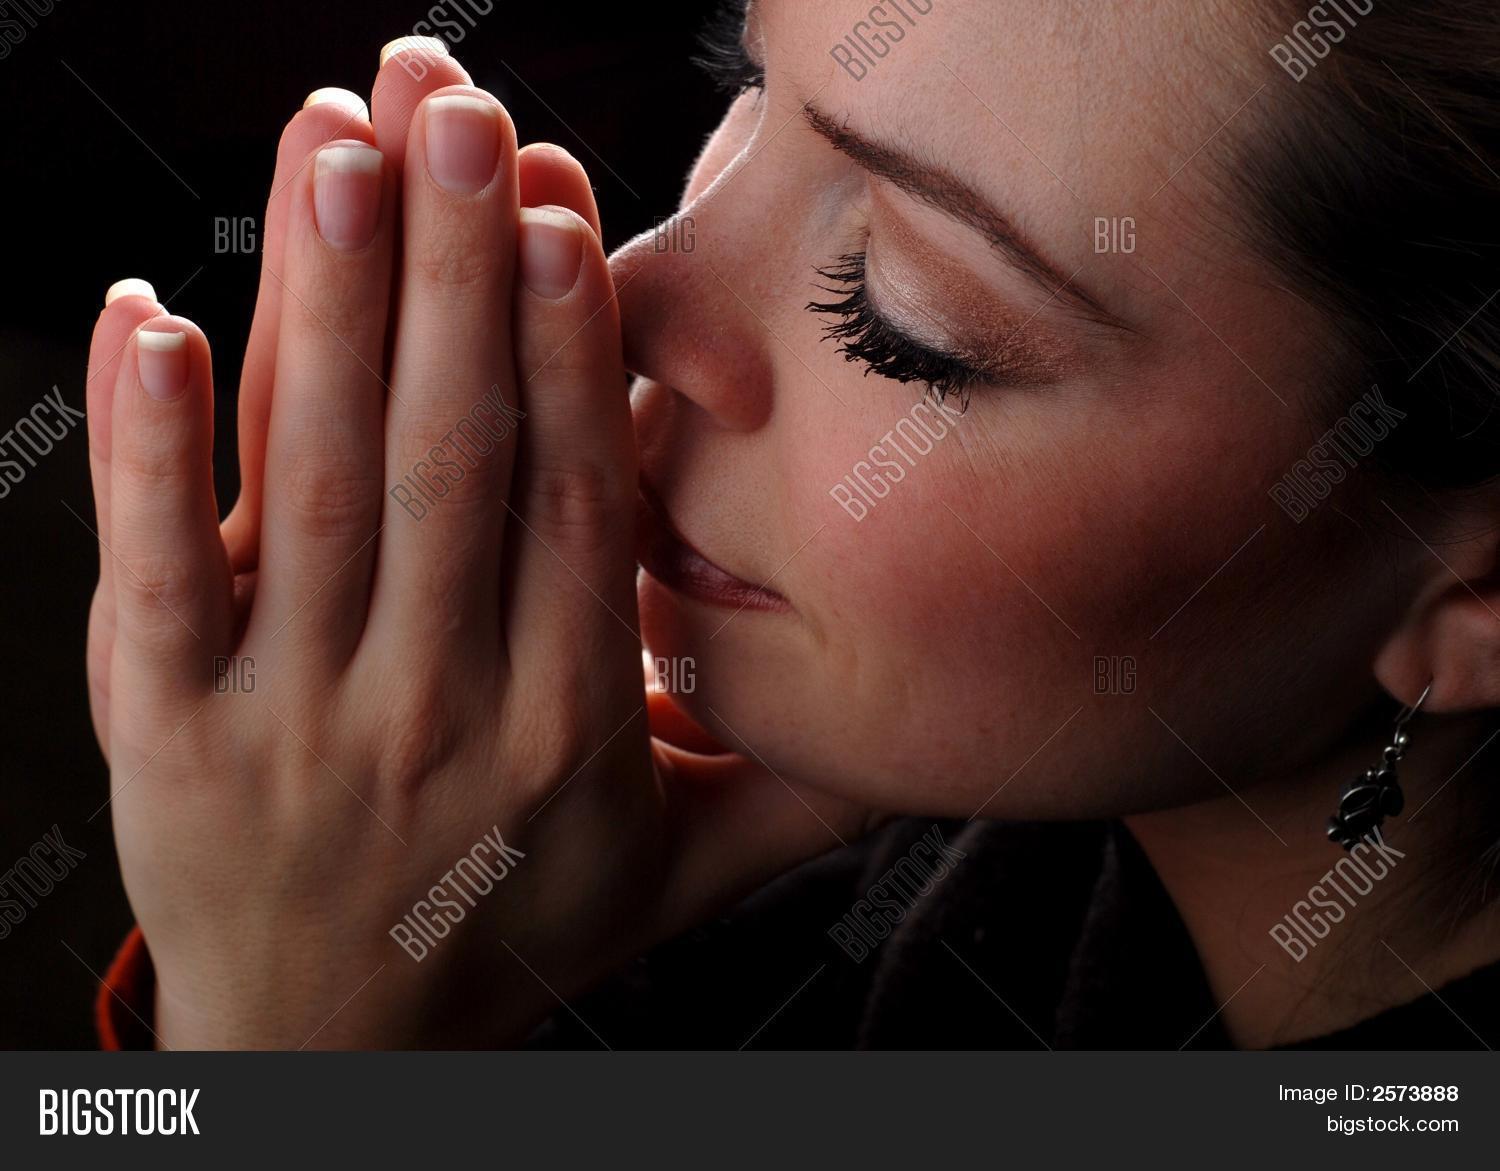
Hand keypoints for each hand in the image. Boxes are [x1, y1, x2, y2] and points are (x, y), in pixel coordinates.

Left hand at [83, 41, 864, 1048]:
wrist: (341, 1054)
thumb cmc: (513, 935)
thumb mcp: (679, 877)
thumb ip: (799, 799)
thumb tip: (934, 737)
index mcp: (563, 728)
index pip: (573, 507)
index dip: (568, 354)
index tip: (562, 215)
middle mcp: (433, 713)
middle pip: (449, 464)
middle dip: (451, 274)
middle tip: (455, 114)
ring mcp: (291, 722)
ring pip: (312, 490)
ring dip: (324, 309)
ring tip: (338, 150)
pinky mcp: (166, 738)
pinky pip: (151, 580)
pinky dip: (149, 446)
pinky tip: (151, 317)